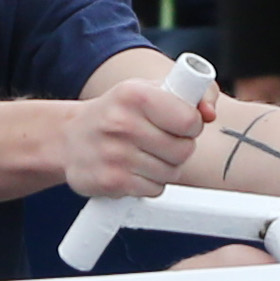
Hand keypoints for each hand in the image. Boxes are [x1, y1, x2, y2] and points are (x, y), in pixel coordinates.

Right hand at [59, 67, 211, 201]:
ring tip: (143, 154)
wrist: (69, 138)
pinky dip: (149, 183)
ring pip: (171, 172)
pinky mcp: (111, 182)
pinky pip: (154, 190)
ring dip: (164, 167)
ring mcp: (115, 155)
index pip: (189, 120)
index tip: (178, 123)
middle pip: (183, 150)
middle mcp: (121, 123)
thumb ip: (189, 93)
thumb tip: (210, 112)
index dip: (190, 125)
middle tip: (159, 141)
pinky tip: (132, 169)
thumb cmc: (118, 112)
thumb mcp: (147, 90)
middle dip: (178, 148)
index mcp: (134, 94)